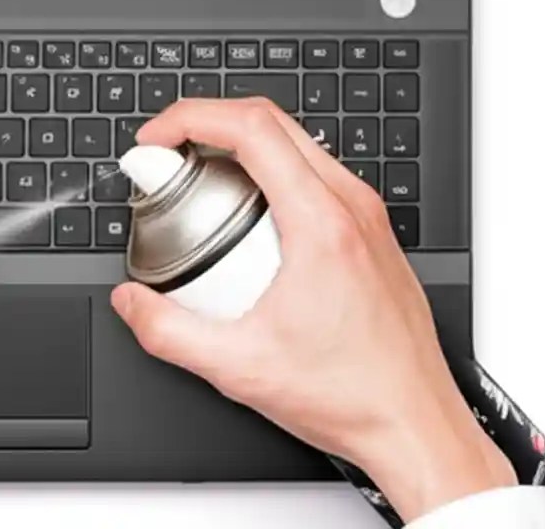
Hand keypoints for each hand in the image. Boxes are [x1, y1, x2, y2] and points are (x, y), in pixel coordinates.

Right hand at [111, 98, 514, 521]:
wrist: (414, 425)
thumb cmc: (353, 395)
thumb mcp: (239, 368)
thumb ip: (168, 332)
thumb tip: (131, 301)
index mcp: (322, 224)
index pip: (251, 128)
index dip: (189, 118)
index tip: (157, 139)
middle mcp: (352, 208)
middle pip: (271, 121)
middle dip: (206, 125)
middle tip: (168, 157)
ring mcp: (367, 217)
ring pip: (296, 144)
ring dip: (240, 148)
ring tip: (200, 185)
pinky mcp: (371, 233)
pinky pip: (315, 174)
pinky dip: (270, 174)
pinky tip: (247, 219)